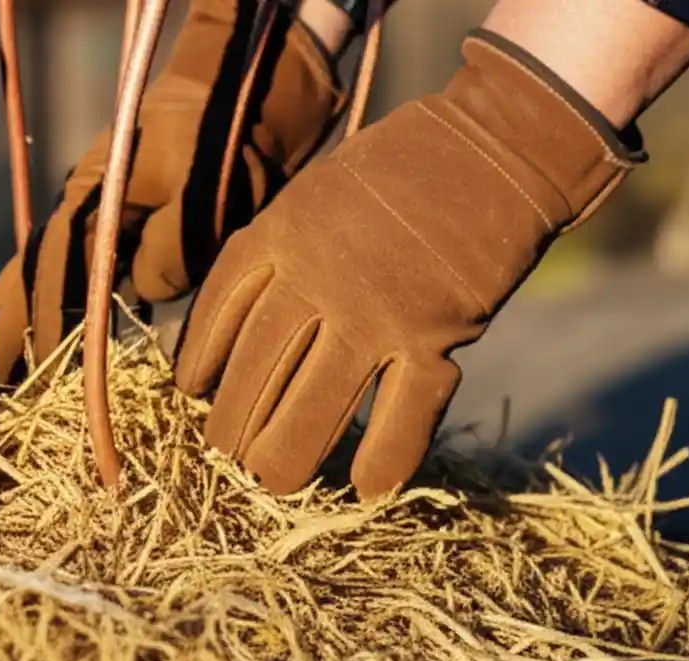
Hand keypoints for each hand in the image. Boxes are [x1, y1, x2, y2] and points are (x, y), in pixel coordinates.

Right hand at [0, 1, 344, 385]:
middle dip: (6, 323)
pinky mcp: (113, 228)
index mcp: (91, 199)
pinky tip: (46, 337)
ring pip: (45, 275)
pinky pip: (72, 272)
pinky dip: (52, 303)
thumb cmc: (219, 146)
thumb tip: (142, 291)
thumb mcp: (207, 191)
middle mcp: (80, 210)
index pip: (54, 267)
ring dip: (21, 317)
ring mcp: (92, 218)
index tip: (30, 363)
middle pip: (31, 272)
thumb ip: (175, 244)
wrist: (225, 103)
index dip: (41, 317)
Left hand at [175, 30, 643, 498]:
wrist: (497, 145)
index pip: (221, 314)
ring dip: (286, 453)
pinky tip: (364, 488)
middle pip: (256, 369)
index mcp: (280, 235)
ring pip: (314, 403)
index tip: (192, 389)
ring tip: (271, 480)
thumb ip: (276, 251)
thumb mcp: (314, 193)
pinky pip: (403, 413)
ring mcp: (377, 311)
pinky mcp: (437, 336)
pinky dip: (384, 456)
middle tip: (226, 452)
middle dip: (234, 422)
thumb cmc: (399, 168)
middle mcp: (318, 278)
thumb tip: (240, 315)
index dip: (200, 359)